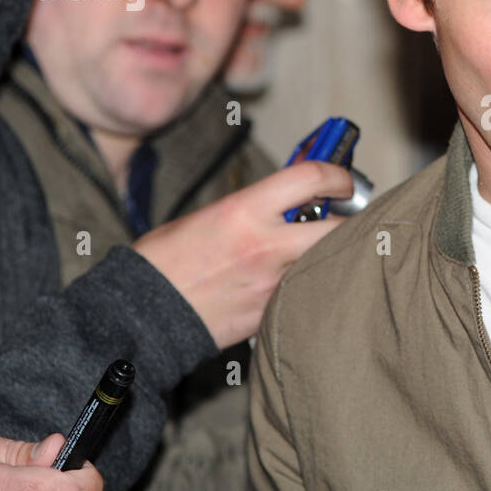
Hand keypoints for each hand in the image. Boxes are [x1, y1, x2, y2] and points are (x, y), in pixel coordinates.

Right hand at [132, 161, 353, 349]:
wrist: (140, 314)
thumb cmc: (166, 261)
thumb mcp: (210, 216)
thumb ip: (255, 208)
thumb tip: (295, 203)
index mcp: (245, 212)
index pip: (311, 178)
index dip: (338, 176)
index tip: (343, 182)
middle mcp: (266, 246)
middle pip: (338, 228)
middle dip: (350, 222)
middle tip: (347, 220)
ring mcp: (272, 284)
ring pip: (326, 263)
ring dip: (329, 255)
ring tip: (318, 251)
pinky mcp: (270, 315)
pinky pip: (303, 293)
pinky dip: (306, 285)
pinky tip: (295, 283)